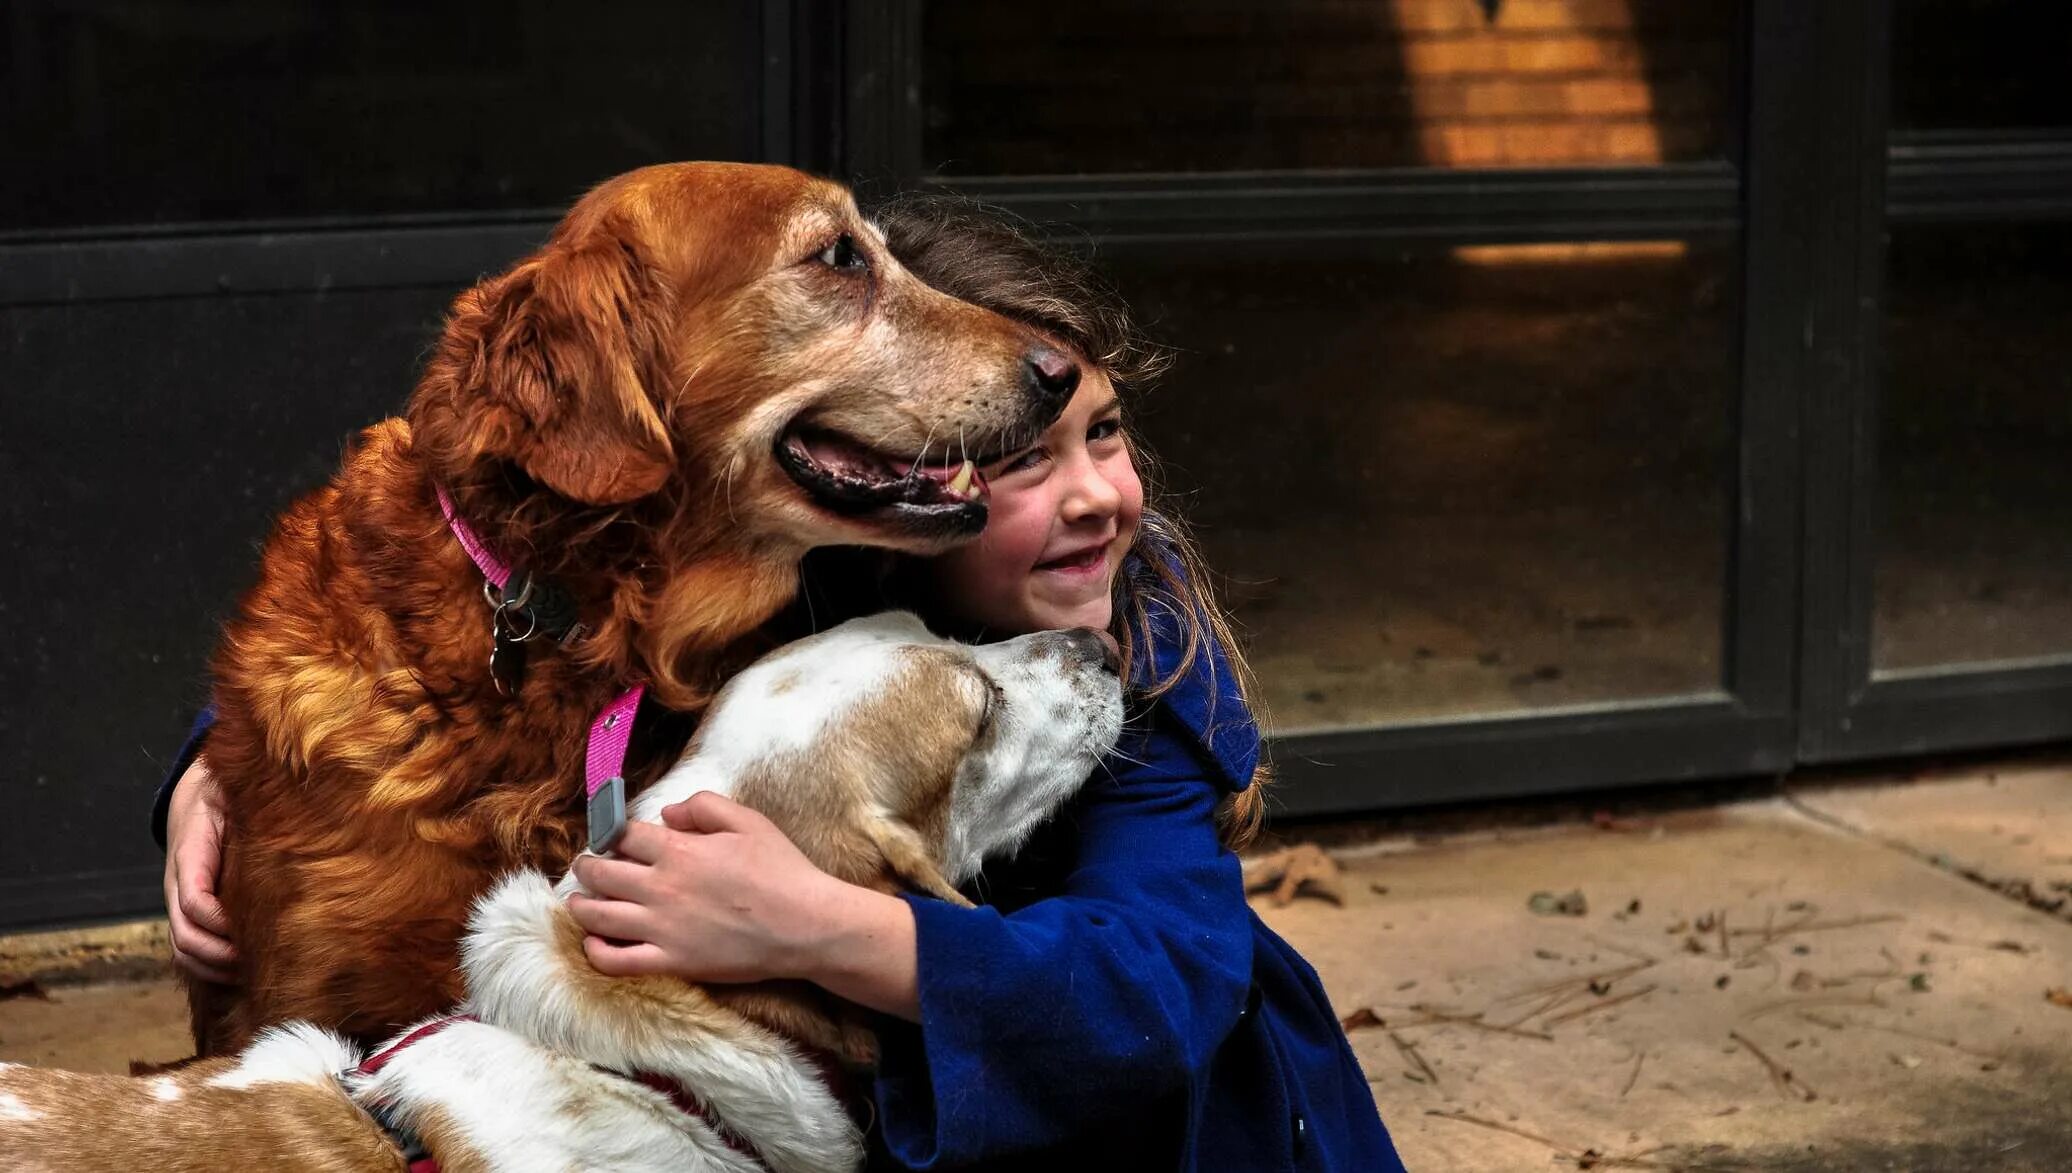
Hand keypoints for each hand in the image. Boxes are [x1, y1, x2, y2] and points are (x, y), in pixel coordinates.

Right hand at [163, 754, 237, 983]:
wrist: (201, 793)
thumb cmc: (227, 792)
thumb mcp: (235, 791)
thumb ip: (252, 807)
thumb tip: (292, 813)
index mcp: (191, 851)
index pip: (194, 900)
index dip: (219, 923)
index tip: (254, 934)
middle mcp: (179, 881)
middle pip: (184, 935)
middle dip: (219, 956)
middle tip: (259, 965)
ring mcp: (180, 899)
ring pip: (182, 948)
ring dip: (213, 967)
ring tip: (252, 975)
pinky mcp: (190, 910)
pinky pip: (190, 945)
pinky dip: (210, 965)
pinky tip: (242, 971)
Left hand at [567, 791, 847, 983]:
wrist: (804, 924)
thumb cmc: (781, 870)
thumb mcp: (748, 820)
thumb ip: (703, 806)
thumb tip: (667, 812)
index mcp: (678, 850)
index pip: (623, 836)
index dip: (610, 833)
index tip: (608, 836)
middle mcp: (661, 887)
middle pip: (601, 873)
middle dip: (587, 867)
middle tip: (585, 866)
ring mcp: (662, 928)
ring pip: (598, 916)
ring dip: (580, 906)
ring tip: (577, 902)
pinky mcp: (671, 962)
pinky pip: (617, 961)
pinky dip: (596, 951)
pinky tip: (594, 943)